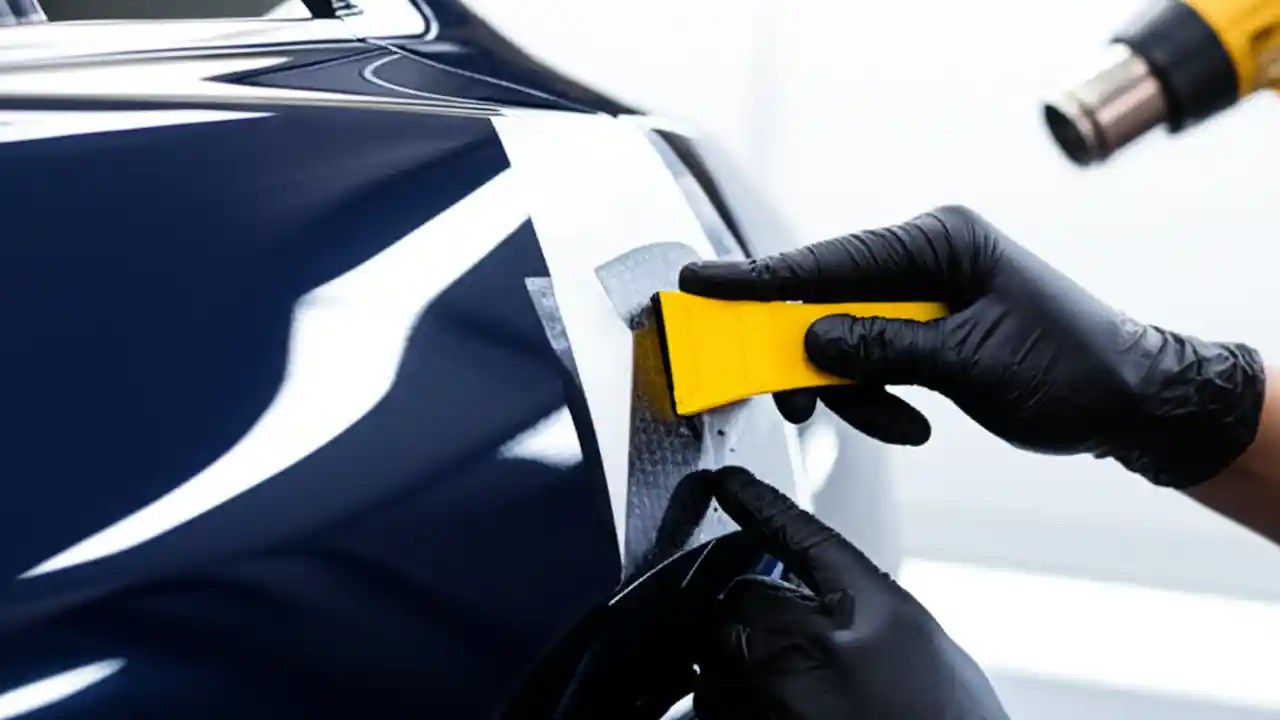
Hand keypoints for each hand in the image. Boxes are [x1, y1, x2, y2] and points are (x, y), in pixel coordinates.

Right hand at [680, 205, 1265, 487]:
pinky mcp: (927, 332)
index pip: (830, 261)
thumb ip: (885, 348)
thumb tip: (812, 342)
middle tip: (783, 394)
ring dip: (856, 390)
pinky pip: (874, 362)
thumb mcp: (973, 362)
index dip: (758, 279)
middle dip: (808, 354)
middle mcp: (926, 260)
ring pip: (847, 340)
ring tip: (899, 421)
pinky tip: (914, 422)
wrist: (1130, 403)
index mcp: (940, 242)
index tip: (699, 285)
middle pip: (829, 301)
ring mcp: (926, 296)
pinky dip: (879, 397)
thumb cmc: (1072, 369)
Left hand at [693, 467, 1007, 719]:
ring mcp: (790, 696)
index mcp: (877, 611)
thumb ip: (860, 610)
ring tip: (770, 682)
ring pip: (716, 653)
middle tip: (774, 635)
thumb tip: (806, 595)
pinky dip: (726, 702)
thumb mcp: (921, 645)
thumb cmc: (950, 719)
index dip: (758, 502)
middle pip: (742, 596)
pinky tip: (758, 709)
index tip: (729, 482)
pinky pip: (713, 705)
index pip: (801, 535)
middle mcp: (828, 646)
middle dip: (748, 611)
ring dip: (731, 661)